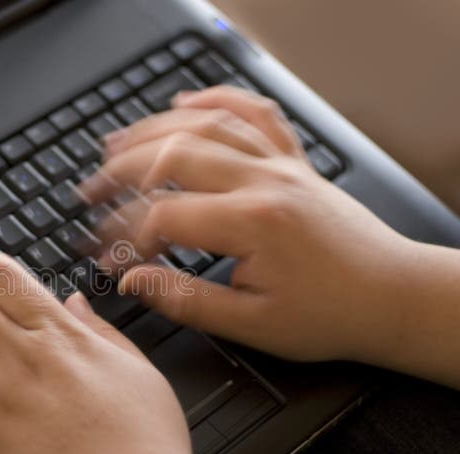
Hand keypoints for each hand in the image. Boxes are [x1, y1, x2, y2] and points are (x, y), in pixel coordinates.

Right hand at [95, 86, 421, 363]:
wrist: (391, 297)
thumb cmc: (330, 314)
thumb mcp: (252, 323)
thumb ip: (185, 300)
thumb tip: (134, 280)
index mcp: (251, 223)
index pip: (163, 215)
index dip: (124, 235)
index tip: (106, 255)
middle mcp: (263, 181)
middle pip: (172, 156)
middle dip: (120, 173)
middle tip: (90, 192)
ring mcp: (279, 165)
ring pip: (205, 126)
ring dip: (152, 131)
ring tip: (114, 145)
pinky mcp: (292, 162)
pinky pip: (252, 114)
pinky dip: (215, 101)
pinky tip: (186, 103)